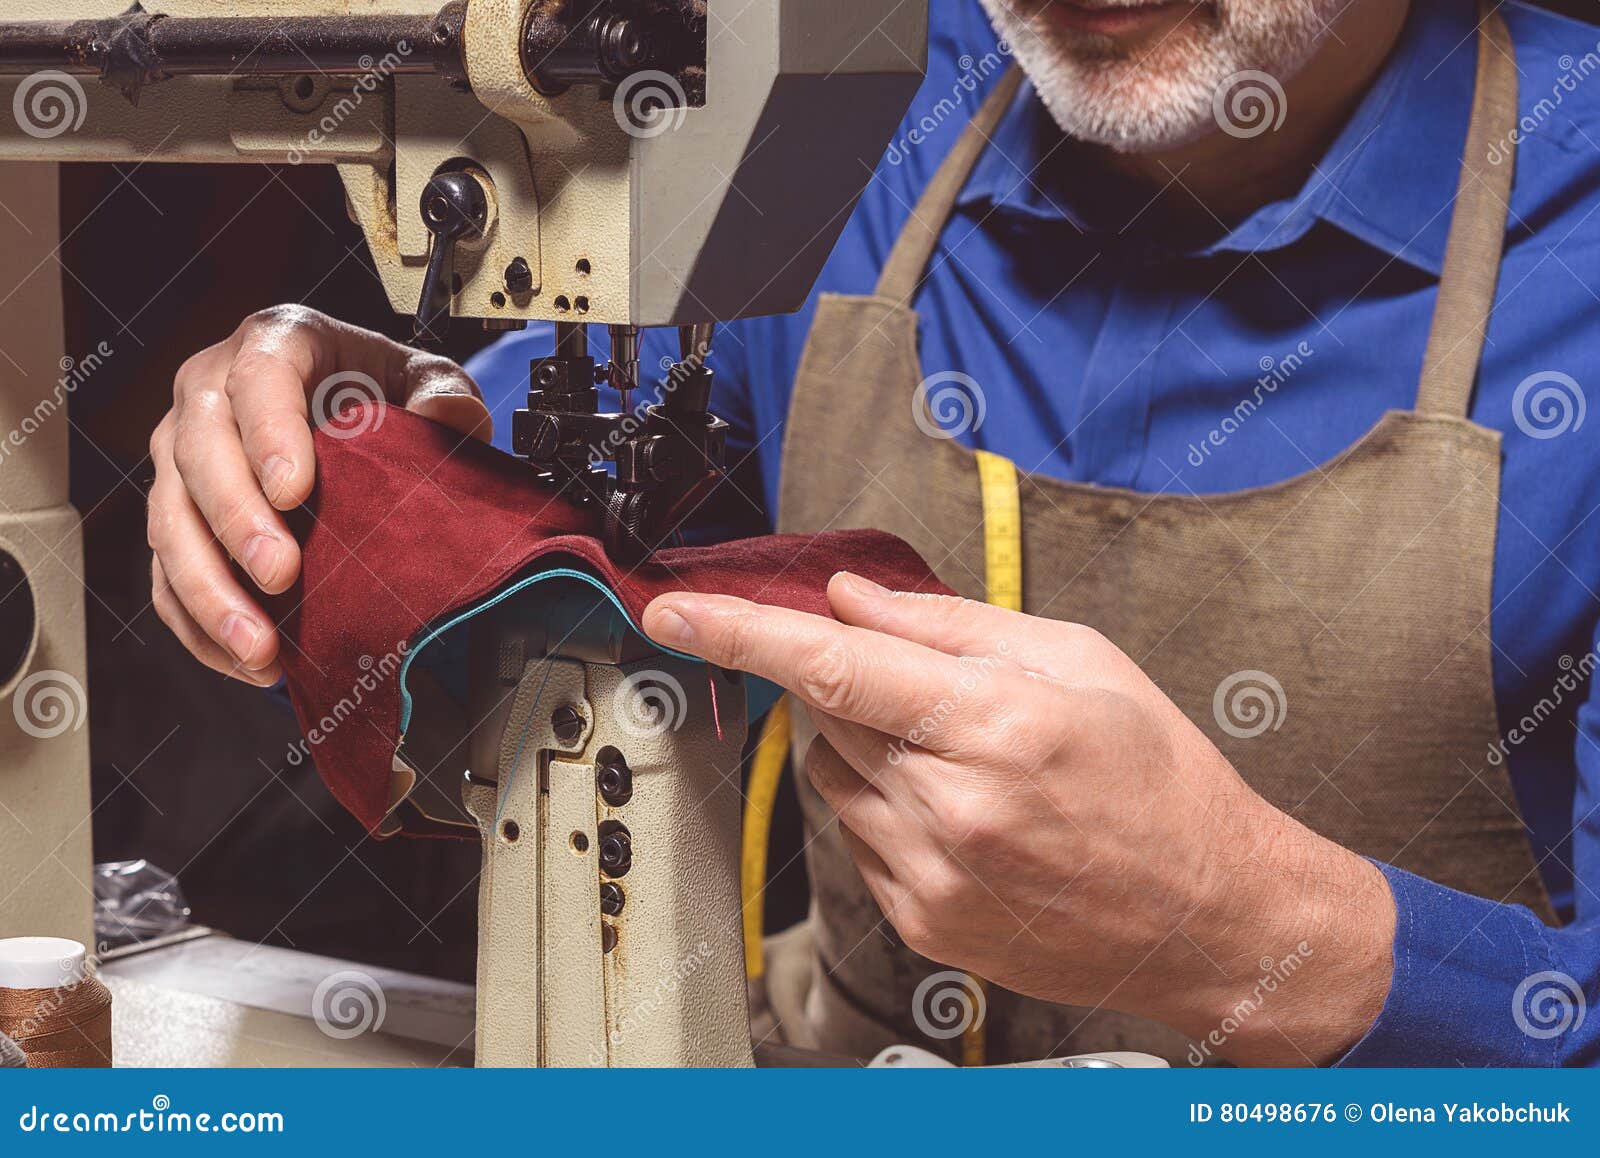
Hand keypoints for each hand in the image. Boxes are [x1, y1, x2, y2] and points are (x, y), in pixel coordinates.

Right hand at [147, 305, 489, 684]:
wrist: (349, 406)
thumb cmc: (377, 387)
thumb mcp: (422, 378)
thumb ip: (443, 393)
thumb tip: (450, 414)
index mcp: (275, 344)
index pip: (258, 378)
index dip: (268, 434)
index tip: (295, 491)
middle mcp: (211, 391)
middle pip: (198, 452)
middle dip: (236, 521)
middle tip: (281, 575)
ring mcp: (183, 453)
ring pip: (168, 519)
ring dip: (208, 588)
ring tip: (258, 642)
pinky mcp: (176, 512)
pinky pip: (165, 572)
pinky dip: (198, 622)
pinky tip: (243, 658)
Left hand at [642, 574, 1396, 1064]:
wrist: (1208, 916)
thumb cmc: (1159, 779)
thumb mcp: (1078, 659)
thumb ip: (949, 624)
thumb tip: (852, 598)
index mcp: (996, 723)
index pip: (833, 664)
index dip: (741, 632)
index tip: (673, 611)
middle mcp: (952, 806)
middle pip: (827, 714)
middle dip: (852, 681)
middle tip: (927, 686)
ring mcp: (932, 874)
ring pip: (832, 777)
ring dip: (868, 747)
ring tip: (962, 757)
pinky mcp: (922, 921)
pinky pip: (857, 837)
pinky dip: (885, 806)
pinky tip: (962, 810)